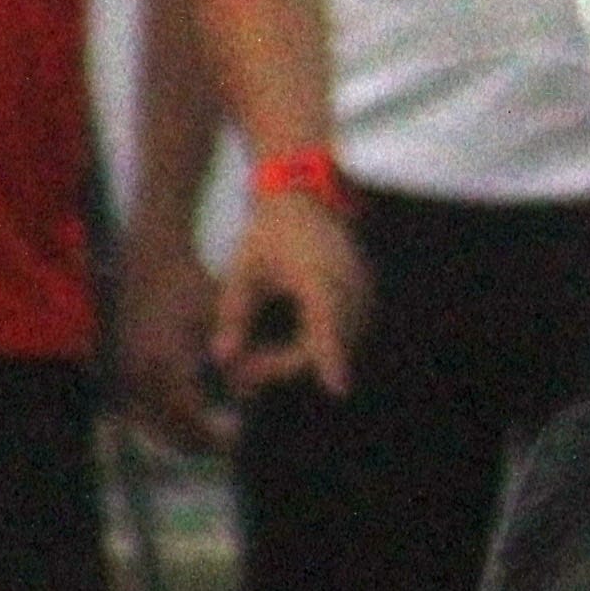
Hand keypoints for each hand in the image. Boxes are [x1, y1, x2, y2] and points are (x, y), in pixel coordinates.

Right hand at [112, 237, 228, 451]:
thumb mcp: (222, 316)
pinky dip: (157, 420)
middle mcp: (137, 370)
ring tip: (210, 432)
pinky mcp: (114, 365)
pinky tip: (184, 418)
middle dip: (198, 441)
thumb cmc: (195, 282)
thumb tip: (249, 396)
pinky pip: (133, 408)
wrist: (150, 255)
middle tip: (229, 441)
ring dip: (176, 434)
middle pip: (166, 428)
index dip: (214, 435)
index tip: (239, 437)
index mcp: (165, 361)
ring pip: (147, 423)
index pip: (189, 418)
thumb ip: (237, 358)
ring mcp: (121, 369)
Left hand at [215, 185, 370, 400]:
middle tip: (240, 371)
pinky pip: (344, 333)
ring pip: (336, 343)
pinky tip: (280, 341)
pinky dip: (314, 345)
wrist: (308, 201)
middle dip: (283, 364)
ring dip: (297, 357)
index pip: (329, 323)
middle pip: (324, 344)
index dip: (334, 357)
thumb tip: (222, 357)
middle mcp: (350, 285)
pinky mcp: (366, 298)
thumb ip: (233, 313)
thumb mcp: (244, 268)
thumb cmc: (271, 233)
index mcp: (320, 274)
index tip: (339, 389)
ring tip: (254, 358)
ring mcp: (364, 292)